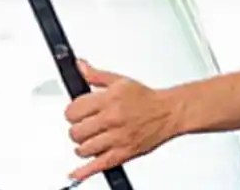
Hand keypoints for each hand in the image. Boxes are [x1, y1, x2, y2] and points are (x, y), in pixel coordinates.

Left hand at [64, 59, 181, 182]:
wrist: (168, 112)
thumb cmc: (146, 98)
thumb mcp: (120, 81)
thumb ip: (96, 76)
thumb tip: (80, 67)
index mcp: (109, 100)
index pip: (74, 110)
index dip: (71, 112)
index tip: (75, 113)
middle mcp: (111, 119)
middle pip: (76, 131)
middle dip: (76, 129)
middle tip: (84, 126)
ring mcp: (116, 138)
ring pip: (83, 149)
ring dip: (82, 146)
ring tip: (88, 140)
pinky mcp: (123, 154)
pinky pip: (98, 165)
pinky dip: (84, 171)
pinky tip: (75, 172)